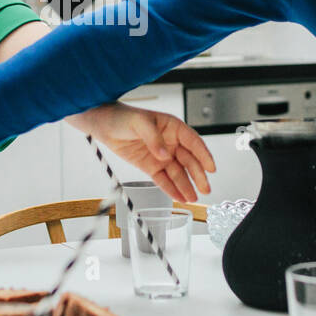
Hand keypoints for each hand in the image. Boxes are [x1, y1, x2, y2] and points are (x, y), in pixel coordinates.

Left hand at [73, 102, 215, 202]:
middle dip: (198, 175)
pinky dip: (171, 189)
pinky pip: (163, 179)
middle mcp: (171, 143)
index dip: (204, 155)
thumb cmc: (123, 117)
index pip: (193, 142)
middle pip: (188, 161)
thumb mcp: (139, 122)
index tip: (211, 168)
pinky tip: (179, 197)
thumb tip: (165, 154)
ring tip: (193, 198)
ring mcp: (161, 156)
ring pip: (178, 173)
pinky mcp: (151, 166)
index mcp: (173, 127)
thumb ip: (153, 137)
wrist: (103, 125)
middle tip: (205, 188)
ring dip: (186, 186)